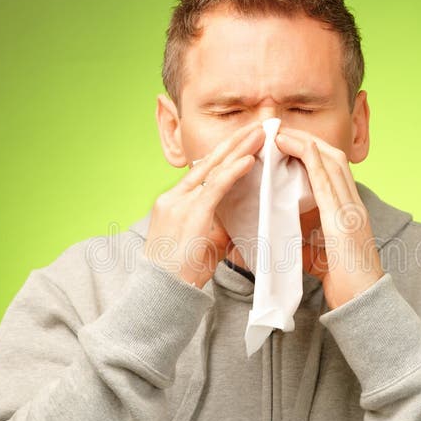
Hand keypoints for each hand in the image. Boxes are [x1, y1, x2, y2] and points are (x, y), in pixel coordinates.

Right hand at [144, 122, 264, 287]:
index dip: (224, 153)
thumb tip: (242, 221)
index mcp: (173, 201)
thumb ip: (218, 228)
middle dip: (233, 142)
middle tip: (256, 126)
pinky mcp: (190, 214)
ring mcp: (179, 203)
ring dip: (238, 149)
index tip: (243, 140)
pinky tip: (249, 158)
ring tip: (259, 133)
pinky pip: (215, 186)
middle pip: (208, 161)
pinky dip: (234, 170)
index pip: (202, 170)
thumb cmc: (180, 275)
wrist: (161, 294)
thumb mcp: (200, 244)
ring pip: (213, 168)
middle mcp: (173, 197)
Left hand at [274, 127, 383, 308]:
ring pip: (331, 162)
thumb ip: (304, 240)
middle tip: (280, 129)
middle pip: (333, 157)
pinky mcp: (344, 220)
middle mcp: (354, 205)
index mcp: (350, 211)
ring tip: (281, 133)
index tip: (288, 143)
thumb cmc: (345, 285)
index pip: (333, 169)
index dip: (312, 151)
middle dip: (307, 139)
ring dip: (306, 143)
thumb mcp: (318, 256)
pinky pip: (328, 182)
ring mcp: (351, 210)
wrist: (364, 304)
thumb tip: (279, 234)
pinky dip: (313, 161)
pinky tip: (299, 148)